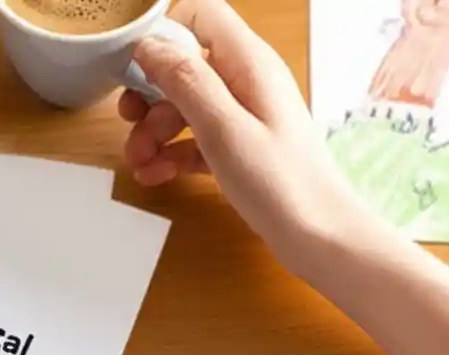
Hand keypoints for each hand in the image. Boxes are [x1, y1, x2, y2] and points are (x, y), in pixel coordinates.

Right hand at [119, 0, 375, 276]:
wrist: (320, 238)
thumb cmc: (280, 183)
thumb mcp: (223, 127)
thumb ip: (185, 80)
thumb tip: (149, 44)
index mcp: (249, 62)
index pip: (201, 14)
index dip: (162, 29)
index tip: (130, 61)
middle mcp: (247, 81)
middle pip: (185, 65)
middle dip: (149, 92)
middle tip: (127, 120)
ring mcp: (245, 116)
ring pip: (185, 106)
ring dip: (154, 130)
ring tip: (139, 162)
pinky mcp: (241, 148)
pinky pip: (196, 139)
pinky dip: (173, 154)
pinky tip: (156, 176)